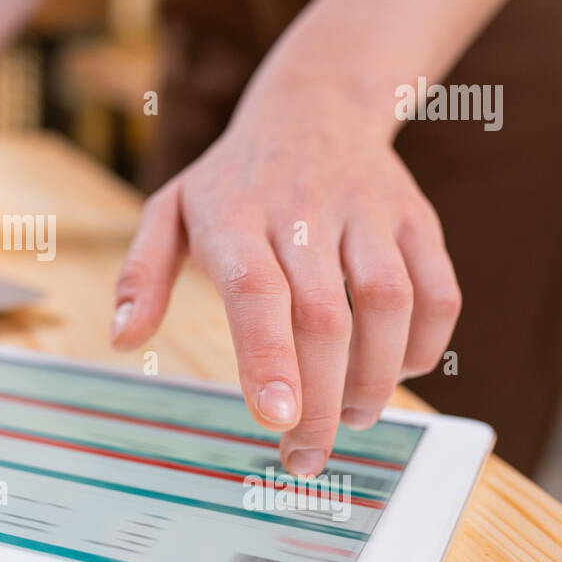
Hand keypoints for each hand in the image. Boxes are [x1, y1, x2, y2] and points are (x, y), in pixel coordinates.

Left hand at [111, 76, 460, 475]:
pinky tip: (396, 370)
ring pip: (388, 304)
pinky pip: (438, 291)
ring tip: (353, 418)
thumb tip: (124, 339)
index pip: (255, 291)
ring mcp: (366, 212)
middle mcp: (302, 210)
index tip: (276, 420)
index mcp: (234, 216)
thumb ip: (143, 274)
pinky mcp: (416, 219)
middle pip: (323, 315)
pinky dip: (425, 344)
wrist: (316, 106)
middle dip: (321, 400)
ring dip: (376, 378)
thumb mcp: (171, 211)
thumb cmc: (233, 180)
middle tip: (307, 456)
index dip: (268, 358)